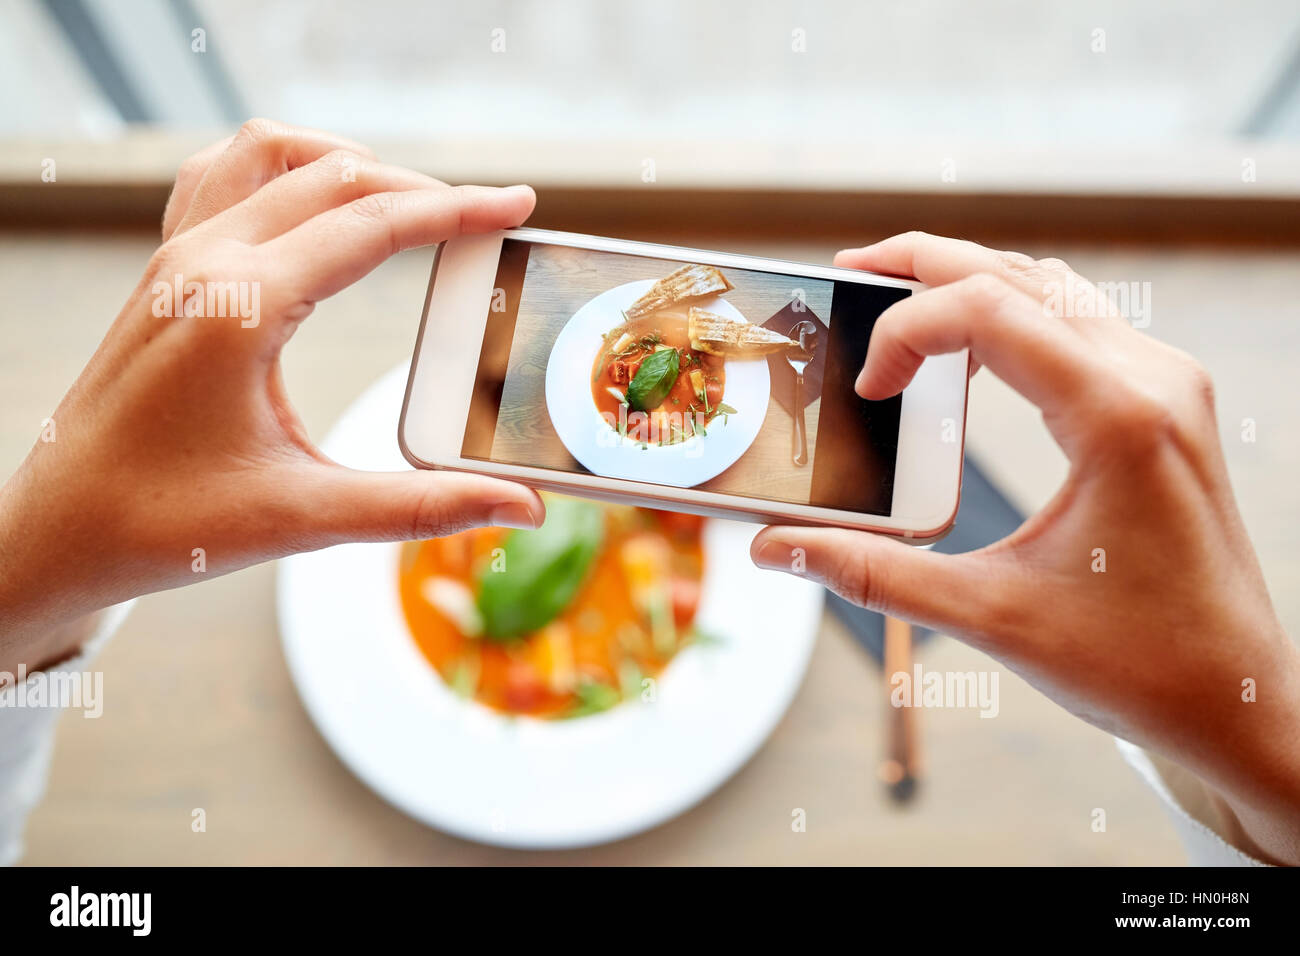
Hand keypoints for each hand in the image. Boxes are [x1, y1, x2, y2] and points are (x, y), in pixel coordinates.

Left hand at [0, 120, 544, 672]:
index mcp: (238, 309)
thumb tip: (520, 506)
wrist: (60, 531)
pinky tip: (313, 205)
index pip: (372, 226)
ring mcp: (174, 257)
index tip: (514, 203)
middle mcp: (202, 262)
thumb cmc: (165, 524)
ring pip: (273, 155)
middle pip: (334, 177)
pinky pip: (223, 176)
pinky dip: (283, 169)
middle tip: (484, 216)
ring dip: (349, 165)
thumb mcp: (305, 516)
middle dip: (420, 188)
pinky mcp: (162, 271)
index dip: (456, 210)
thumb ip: (421, 506)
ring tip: (407, 206)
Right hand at [751, 232, 1299, 863]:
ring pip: (1054, 288)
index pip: (989, 311)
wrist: (1235, 696)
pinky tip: (970, 351)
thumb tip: (776, 548)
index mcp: (1116, 416)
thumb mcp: (990, 615)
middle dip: (925, 265)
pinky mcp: (1165, 405)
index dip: (906, 329)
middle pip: (1019, 275)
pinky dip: (1013, 315)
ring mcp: (1166, 385)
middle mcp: (1151, 380)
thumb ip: (872, 574)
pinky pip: (1080, 323)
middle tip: (850, 270)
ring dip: (971, 282)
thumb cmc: (1137, 662)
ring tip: (899, 297)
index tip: (869, 388)